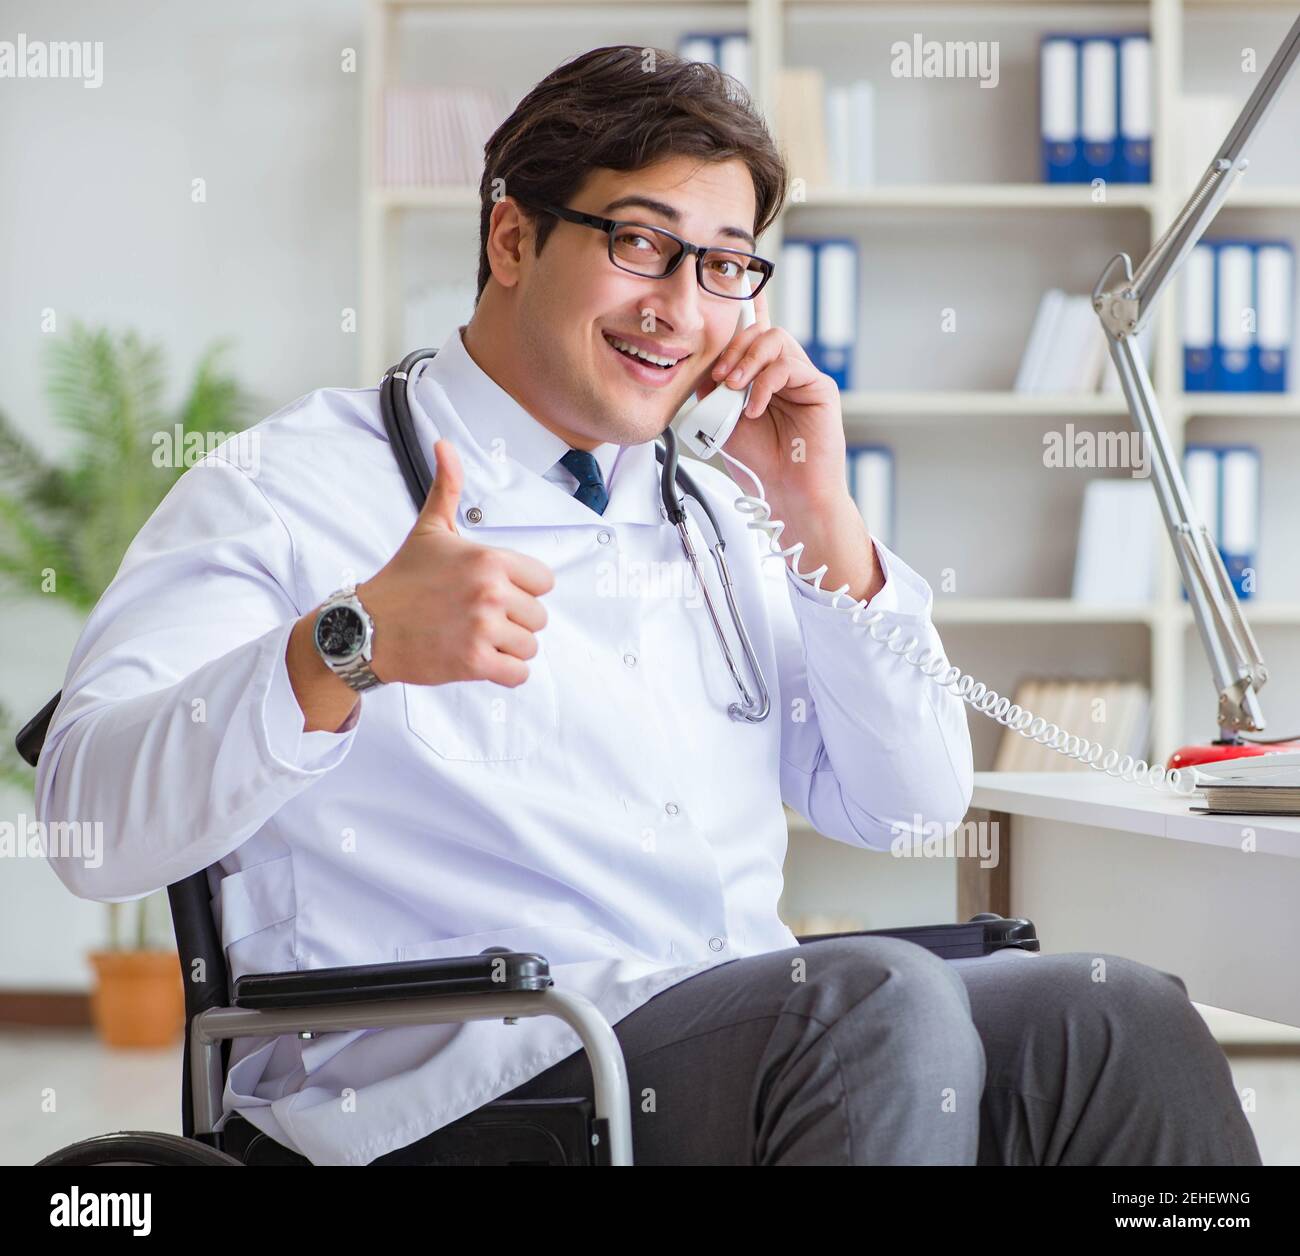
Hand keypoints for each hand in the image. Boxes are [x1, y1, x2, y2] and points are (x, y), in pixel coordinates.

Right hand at [358, 440, 555, 687]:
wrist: (367, 627)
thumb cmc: (403, 580)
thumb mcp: (429, 530)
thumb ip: (447, 487)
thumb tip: (444, 444)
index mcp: (489, 559)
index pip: (543, 582)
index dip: (522, 589)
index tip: (492, 591)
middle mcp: (490, 592)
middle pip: (538, 616)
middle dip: (514, 621)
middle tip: (477, 617)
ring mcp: (483, 628)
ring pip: (530, 646)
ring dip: (508, 648)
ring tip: (476, 637)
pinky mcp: (474, 662)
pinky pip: (518, 674)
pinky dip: (505, 672)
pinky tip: (480, 660)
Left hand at [693, 285, 846, 506]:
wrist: (785, 493)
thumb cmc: (758, 463)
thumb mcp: (723, 421)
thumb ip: (715, 390)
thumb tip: (703, 364)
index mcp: (763, 376)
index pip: (756, 333)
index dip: (749, 303)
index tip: (736, 282)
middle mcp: (785, 372)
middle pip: (760, 331)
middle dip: (733, 347)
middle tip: (719, 376)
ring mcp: (804, 378)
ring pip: (775, 340)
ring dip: (747, 360)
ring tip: (734, 388)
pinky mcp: (820, 388)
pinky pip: (789, 366)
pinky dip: (765, 384)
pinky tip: (754, 407)